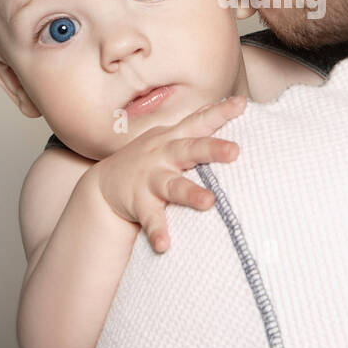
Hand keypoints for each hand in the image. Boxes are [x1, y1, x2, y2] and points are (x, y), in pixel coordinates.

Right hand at [91, 95, 246, 252]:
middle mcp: (163, 155)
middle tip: (235, 151)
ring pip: (172, 185)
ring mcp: (150, 179)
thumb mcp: (170, 136)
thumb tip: (238, 102)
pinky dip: (157, 231)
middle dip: (211, 149)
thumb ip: (199, 123)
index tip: (242, 104)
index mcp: (174, 138)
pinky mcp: (139, 203)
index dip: (220, 111)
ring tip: (209, 202)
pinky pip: (150, 219)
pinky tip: (165, 245)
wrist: (105, 183)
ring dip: (190, 193)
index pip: (199, 121)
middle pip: (189, 149)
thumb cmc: (151, 158)